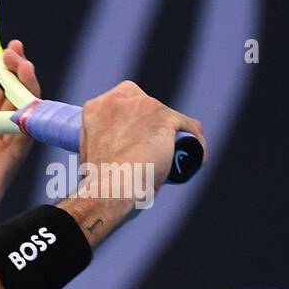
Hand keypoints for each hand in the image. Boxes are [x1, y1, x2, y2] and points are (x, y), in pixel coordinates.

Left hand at [0, 39, 40, 260]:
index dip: (0, 75)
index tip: (5, 50)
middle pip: (10, 104)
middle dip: (18, 77)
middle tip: (16, 54)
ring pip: (20, 120)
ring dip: (25, 95)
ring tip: (25, 70)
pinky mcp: (0, 176)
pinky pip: (20, 147)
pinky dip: (27, 126)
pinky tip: (28, 107)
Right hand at [78, 80, 206, 201]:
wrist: (108, 189)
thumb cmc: (98, 182)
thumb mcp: (91, 153)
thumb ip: (103, 143)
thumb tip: (118, 154)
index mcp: (96, 108)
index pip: (124, 102)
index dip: (133, 119)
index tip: (137, 136)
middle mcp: (119, 100)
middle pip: (147, 105)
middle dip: (153, 123)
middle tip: (154, 148)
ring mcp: (144, 106)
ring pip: (170, 116)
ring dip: (175, 133)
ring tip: (177, 157)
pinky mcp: (166, 117)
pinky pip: (190, 126)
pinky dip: (196, 141)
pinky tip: (197, 156)